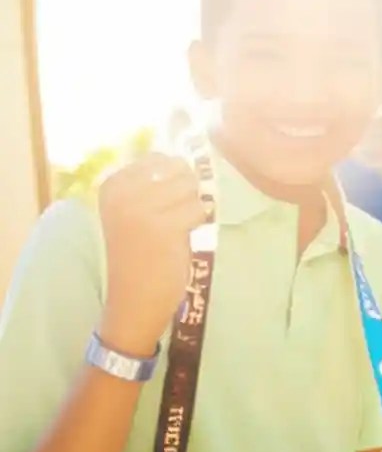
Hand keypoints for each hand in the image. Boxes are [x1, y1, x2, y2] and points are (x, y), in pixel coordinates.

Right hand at [97, 153, 206, 357]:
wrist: (134, 298)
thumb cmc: (139, 252)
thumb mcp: (133, 210)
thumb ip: (154, 181)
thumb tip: (189, 153)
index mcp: (112, 185)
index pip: (159, 157)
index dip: (173, 177)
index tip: (162, 203)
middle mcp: (123, 193)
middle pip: (180, 170)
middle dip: (186, 192)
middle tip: (171, 219)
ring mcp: (142, 209)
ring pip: (193, 189)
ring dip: (192, 209)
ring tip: (175, 230)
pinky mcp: (165, 227)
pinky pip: (200, 209)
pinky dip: (198, 224)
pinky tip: (181, 240)